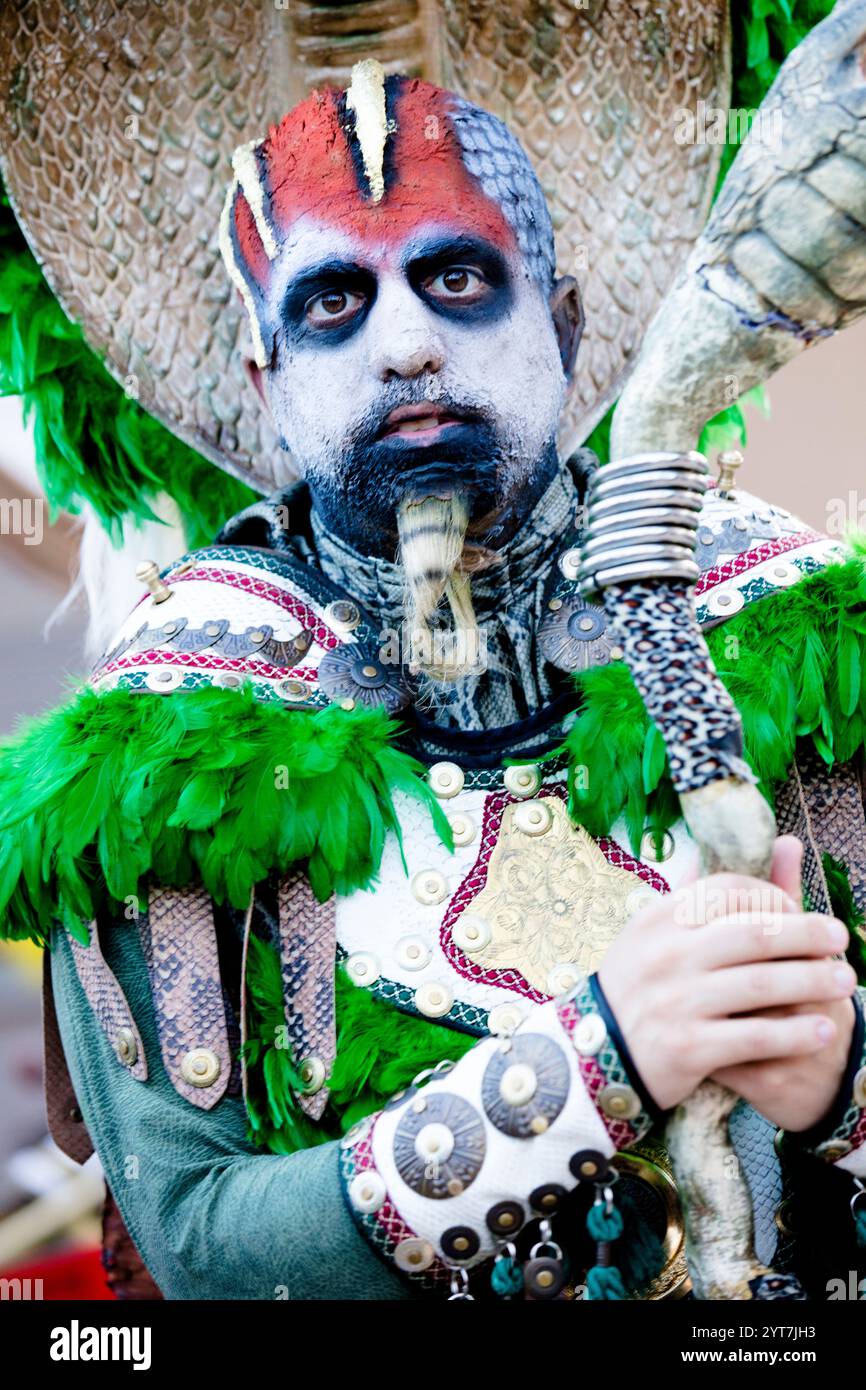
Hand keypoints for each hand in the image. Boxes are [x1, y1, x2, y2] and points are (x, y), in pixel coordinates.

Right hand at [597, 835, 854, 1112]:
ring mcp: (677, 1001)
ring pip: (761, 985)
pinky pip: (755, 1037)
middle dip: (807, 934)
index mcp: (660, 918)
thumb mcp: (651, 932)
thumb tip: (759, 846)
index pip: (729, 891)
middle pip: (754, 934)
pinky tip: (823, 1030)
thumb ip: (698, 893)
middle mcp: (668, 954)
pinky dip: (795, 1033)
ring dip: (813, 981)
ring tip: (846, 982)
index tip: (801, 910)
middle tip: (841, 937)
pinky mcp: (687, 1047)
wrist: (592, 1053)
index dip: (774, 897)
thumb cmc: (636, 985)